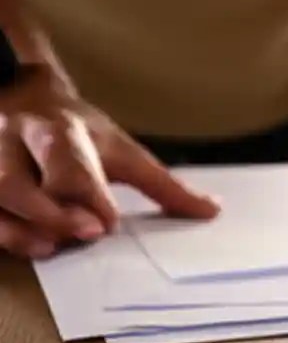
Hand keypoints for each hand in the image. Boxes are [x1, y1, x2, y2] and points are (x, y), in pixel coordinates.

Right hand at [0, 64, 219, 258]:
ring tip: (48, 249)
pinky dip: (1, 232)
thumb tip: (211, 211)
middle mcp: (13, 142)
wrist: (21, 93)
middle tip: (82, 235)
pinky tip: (24, 246)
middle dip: (48, 213)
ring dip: (17, 229)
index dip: (85, 195)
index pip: (67, 162)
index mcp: (57, 132)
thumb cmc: (76, 132)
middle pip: (15, 179)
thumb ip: (163, 185)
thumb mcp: (122, 149)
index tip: (107, 224)